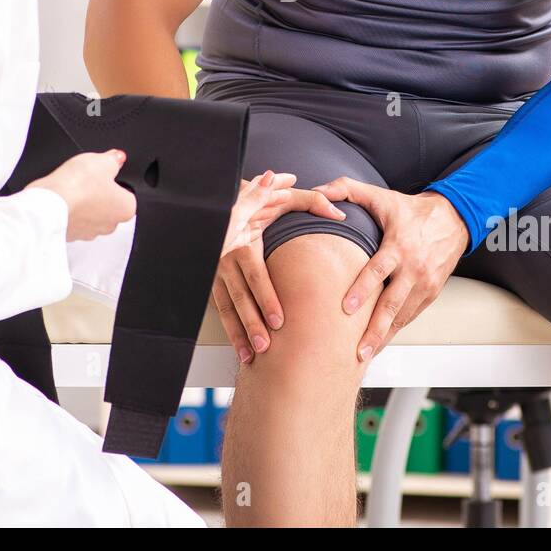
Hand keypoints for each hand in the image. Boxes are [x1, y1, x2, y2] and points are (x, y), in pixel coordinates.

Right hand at [31, 149, 135, 242]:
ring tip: (73, 187)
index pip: (126, 193)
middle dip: (99, 193)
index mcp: (126, 209)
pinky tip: (63, 198)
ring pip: (90, 214)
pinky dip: (69, 210)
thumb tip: (117, 158)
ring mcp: (89, 232)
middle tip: (88, 180)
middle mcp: (110, 225)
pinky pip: (73, 219)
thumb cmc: (78, 186)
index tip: (104, 173)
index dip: (114, 180)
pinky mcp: (70, 234)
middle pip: (108, 205)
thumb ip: (114, 159)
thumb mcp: (102, 161)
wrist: (49, 203)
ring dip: (84, 203)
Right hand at [213, 170, 345, 363]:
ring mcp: (216, 269)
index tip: (279, 321)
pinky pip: (220, 307)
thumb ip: (310, 201)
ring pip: (227, 306)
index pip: (256, 274)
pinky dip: (230, 329)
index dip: (267, 298)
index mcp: (244, 239)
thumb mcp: (282, 195)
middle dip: (252, 323)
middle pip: (240, 296)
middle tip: (267, 346)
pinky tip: (241, 349)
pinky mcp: (211, 278)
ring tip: (251, 355)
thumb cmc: (258, 198)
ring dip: (239, 332)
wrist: (223, 199)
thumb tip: (338, 212)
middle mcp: (226, 256)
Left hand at [310, 178, 469, 362]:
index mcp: (398, 245)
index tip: (346, 308)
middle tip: (357, 350)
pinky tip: (380, 342)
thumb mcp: (380, 195)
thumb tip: (316, 191)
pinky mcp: (432, 293)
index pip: (378, 270)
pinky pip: (411, 315)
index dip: (363, 290)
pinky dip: (396, 330)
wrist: (454, 218)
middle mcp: (413, 268)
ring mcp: (425, 283)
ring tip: (365, 355)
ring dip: (384, 336)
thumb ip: (346, 189)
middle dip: (374, 329)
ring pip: (402, 316)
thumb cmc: (411, 210)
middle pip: (391, 304)